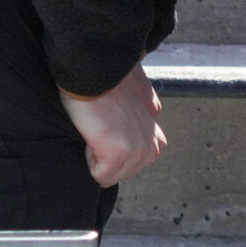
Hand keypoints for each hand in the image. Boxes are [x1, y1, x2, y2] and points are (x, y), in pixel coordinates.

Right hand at [60, 67, 167, 186]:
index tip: (105, 127)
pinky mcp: (119, 153)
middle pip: (121, 174)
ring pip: (110, 176)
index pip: (131, 164)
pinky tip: (93, 133)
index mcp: (156, 136)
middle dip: (104, 157)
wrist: (95, 70)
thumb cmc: (110, 78)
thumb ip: (147, 106)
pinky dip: (89, 159)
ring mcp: (138, 151)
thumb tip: (153, 112)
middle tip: (100, 128)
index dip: (111, 149)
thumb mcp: (140, 91)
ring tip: (97, 129)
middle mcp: (153, 147)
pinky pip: (100, 175)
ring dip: (96, 157)